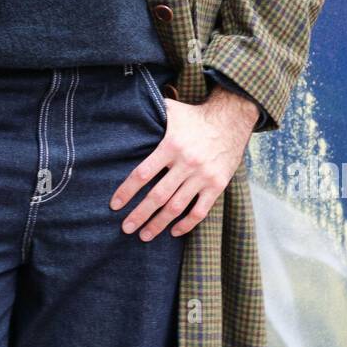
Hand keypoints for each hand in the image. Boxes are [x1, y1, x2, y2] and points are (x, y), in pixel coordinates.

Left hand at [108, 85, 258, 239]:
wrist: (232, 119)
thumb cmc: (195, 116)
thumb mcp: (171, 111)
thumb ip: (150, 114)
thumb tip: (126, 112)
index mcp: (171, 145)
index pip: (143, 174)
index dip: (127, 191)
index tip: (115, 205)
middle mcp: (186, 162)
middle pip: (157, 196)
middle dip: (139, 215)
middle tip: (126, 228)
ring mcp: (203, 176)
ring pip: (176, 207)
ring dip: (159, 224)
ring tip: (144, 235)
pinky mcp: (217, 185)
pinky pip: (200, 210)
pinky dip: (186, 224)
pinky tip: (173, 231)